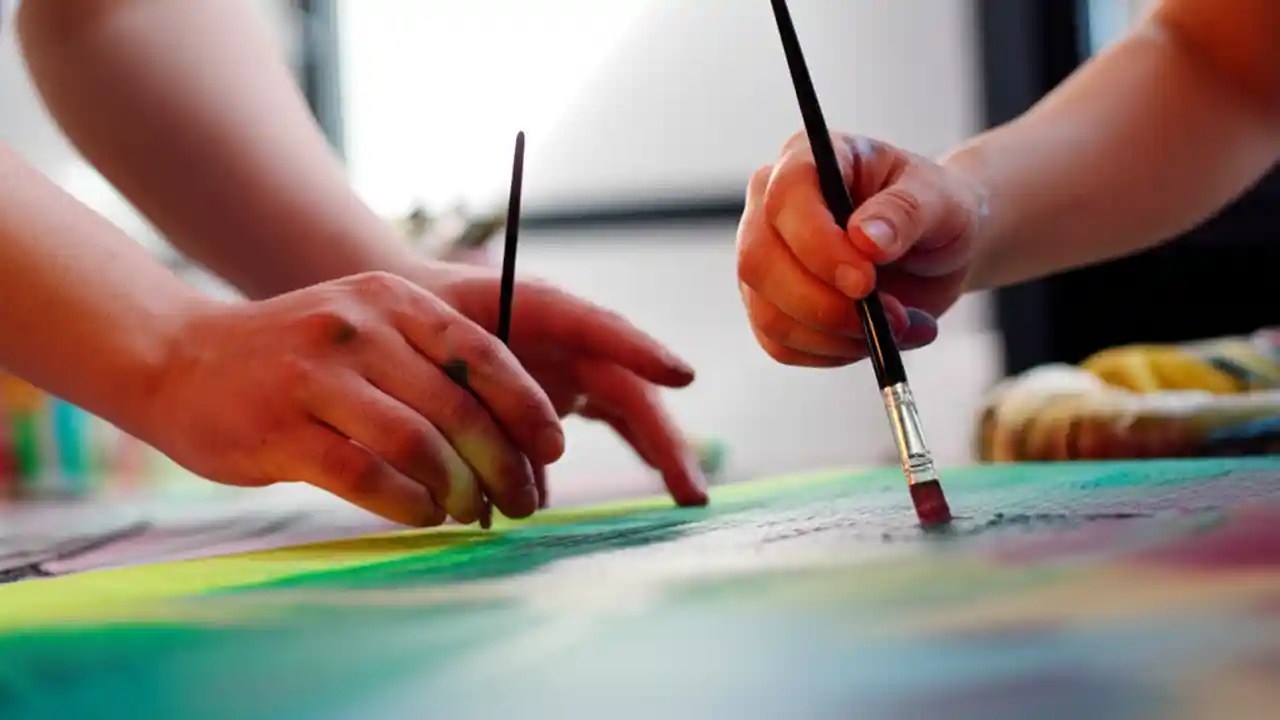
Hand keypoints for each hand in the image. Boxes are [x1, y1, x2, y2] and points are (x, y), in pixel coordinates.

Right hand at [141, 271, 566, 526]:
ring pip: (419, 446)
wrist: (178, 359)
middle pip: (460, 409)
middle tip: (521, 502)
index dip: (529, 409)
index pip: (486, 356)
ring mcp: (317, 376)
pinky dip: (408, 505)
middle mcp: (360, 329)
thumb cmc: (294, 358)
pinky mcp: (280, 429)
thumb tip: (514, 432)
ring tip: (470, 513)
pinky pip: (366, 477)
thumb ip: (430, 363)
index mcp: (393, 300)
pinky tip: (423, 515)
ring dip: (459, 491)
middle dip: (504, 466)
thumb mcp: (366, 328)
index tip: (553, 450)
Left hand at [423, 262, 708, 507]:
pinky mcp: (568, 388)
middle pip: (627, 387)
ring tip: (689, 494)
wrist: (411, 314)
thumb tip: (521, 480)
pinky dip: (629, 448)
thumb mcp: (439, 348)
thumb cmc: (422, 320)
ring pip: (627, 407)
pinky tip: (660, 483)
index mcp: (538, 308)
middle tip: (691, 487)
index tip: (682, 376)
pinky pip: (609, 420)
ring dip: (657, 449)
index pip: (598, 328)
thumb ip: (480, 402)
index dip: (638, 350)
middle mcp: (569, 337)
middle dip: (662, 436)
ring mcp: (572, 364)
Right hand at [736, 132, 987, 366]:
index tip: (865, 282)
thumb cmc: (935, 209)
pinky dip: (833, 354)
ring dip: (837, 336)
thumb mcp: (941, 199)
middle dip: (824, 304)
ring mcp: (765, 260)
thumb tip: (865, 239)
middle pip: (759, 263)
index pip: (784, 200)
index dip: (817, 246)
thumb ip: (905, 212)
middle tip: (890, 318)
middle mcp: (769, 207)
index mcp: (806, 160)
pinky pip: (782, 345)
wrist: (935, 249)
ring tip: (899, 327)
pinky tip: (875, 339)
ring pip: (769, 314)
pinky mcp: (771, 306)